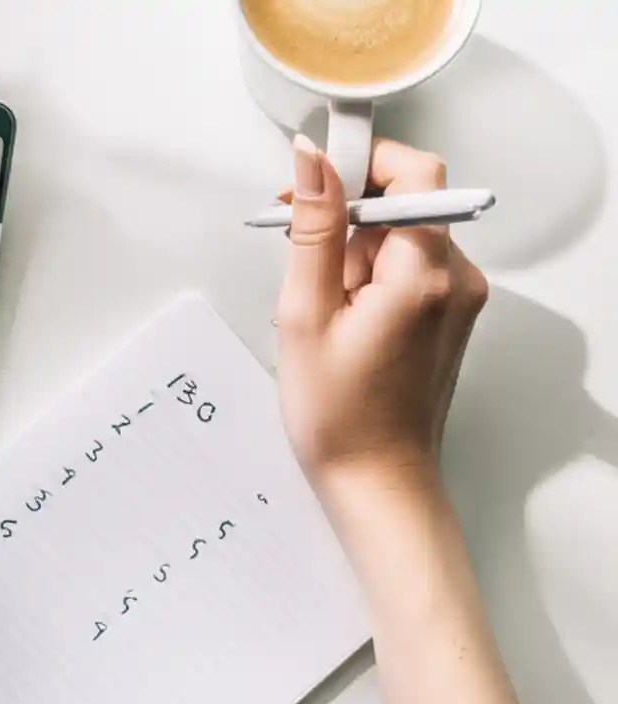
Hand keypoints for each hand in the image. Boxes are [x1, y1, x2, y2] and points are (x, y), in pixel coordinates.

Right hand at [276, 136, 488, 484]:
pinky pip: (408, 266)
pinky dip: (370, 279)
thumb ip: (314, 228)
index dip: (360, 163)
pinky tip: (345, 322)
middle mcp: (456, 279)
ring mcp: (457, 298)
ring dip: (355, 257)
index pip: (412, 170)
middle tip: (307, 272)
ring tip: (327, 312)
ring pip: (400, 236)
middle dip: (347, 223)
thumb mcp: (305, 314)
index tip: (316, 182)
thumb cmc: (339, 416)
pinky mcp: (448, 314)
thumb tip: (313, 161)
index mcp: (423, 275)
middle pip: (402, 203)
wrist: (376, 482)